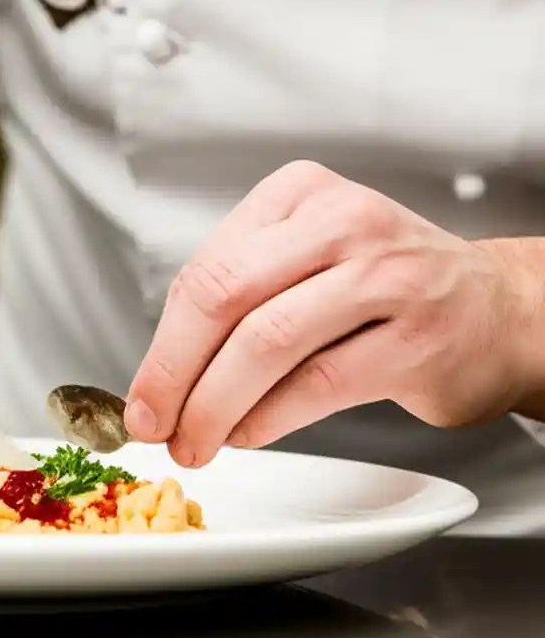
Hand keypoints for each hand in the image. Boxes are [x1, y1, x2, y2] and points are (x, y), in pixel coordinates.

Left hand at [124, 160, 537, 466]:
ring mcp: (386, 276)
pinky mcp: (417, 337)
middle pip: (226, 297)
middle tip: (152, 425)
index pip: (206, 270)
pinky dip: (268, 418)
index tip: (138, 396)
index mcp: (299, 195)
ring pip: (267, 342)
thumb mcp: (305, 261)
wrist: (498, 310)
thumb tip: (157, 376)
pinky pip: (319, 383)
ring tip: (194, 442)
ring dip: (214, 406)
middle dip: (174, 373)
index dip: (162, 344)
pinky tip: (245, 435)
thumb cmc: (382, 288)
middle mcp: (342, 223)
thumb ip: (236, 299)